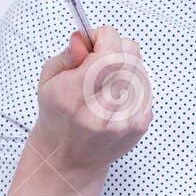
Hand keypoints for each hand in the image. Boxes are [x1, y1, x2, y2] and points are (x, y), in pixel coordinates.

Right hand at [1, 24, 152, 195]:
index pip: (109, 46)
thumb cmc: (58, 116)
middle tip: (99, 61)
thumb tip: (84, 36)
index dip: (100, 37)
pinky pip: (147, 85)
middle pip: (130, 51)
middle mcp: (103, 108)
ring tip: (106, 82)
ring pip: (140, 66)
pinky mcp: (141, 123)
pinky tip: (116, 95)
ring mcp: (126, 117)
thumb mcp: (48, 80)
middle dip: (114, 47)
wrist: (69, 159)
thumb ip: (68, 54)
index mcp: (76, 94)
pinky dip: (133, 83)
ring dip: (125, 65)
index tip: (92, 44)